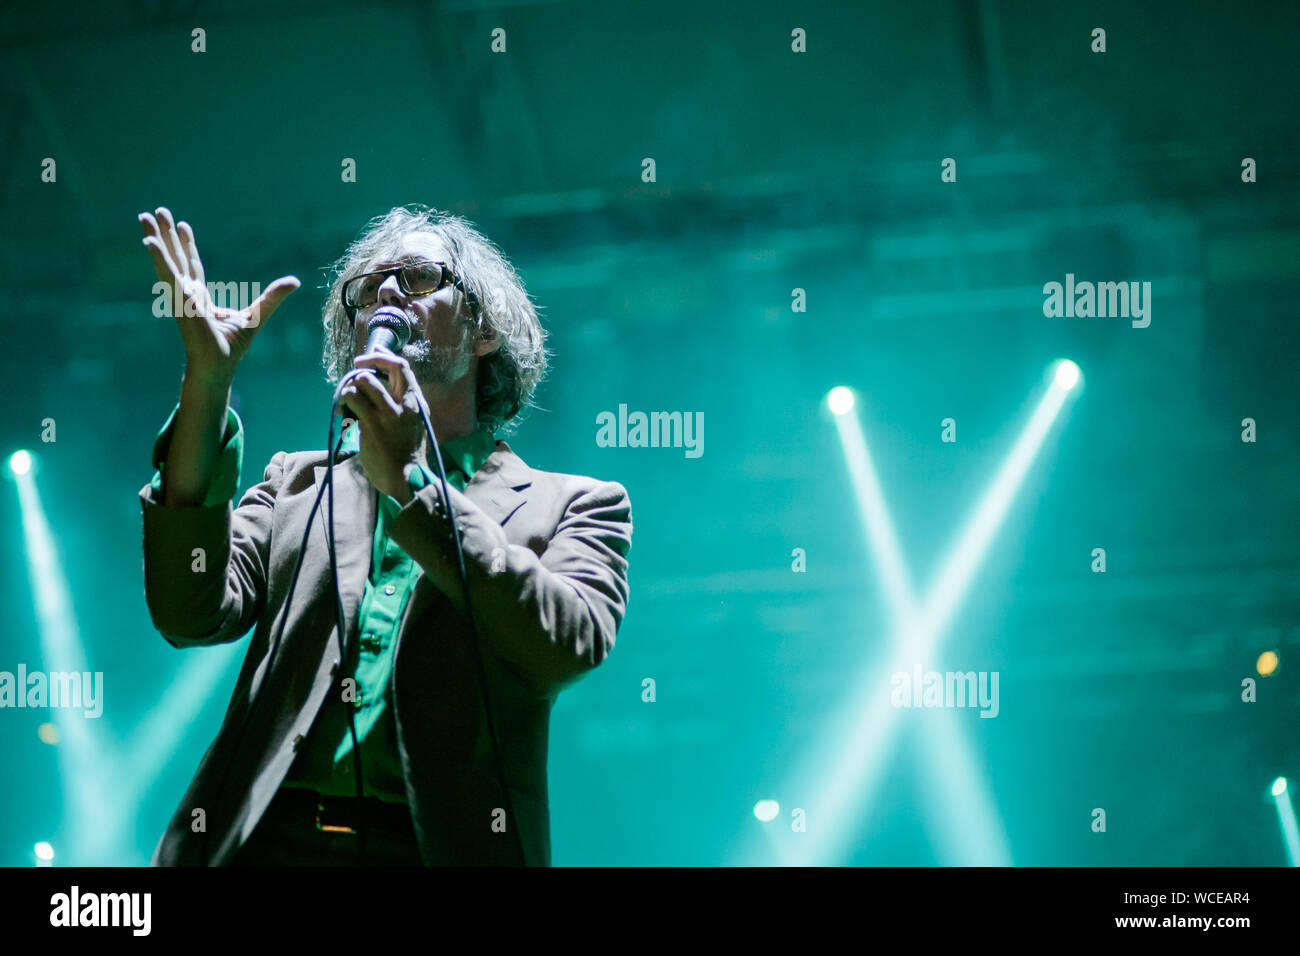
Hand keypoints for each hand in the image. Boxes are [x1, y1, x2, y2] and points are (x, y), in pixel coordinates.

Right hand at [140, 206, 299, 385]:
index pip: (192, 265)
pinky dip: (158, 256)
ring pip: (167, 259)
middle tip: (157, 212)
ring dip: (156, 237)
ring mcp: (180, 294)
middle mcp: (187, 292)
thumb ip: (273, 296)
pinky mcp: (179, 298)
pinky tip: (149, 240)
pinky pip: (167, 273)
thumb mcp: (258, 314)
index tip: (182, 226)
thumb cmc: (233, 345)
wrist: (220, 363)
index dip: (187, 245)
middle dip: (166, 235)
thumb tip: (295, 281)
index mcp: (200, 297)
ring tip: (145, 216)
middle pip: (176, 257)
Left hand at [341, 351, 430, 502]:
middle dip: (369, 362)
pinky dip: (345, 400)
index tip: (374, 353)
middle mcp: (405, 405)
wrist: (405, 477)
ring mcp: (388, 414)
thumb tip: (380, 387)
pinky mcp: (371, 424)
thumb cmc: (407, 453)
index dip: (386, 356)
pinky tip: (343, 410)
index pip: (404, 368)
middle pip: (389, 367)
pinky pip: (353, 399)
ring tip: (349, 396)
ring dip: (353, 385)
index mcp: (417, 403)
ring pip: (365, 381)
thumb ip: (403, 406)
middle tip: (357, 366)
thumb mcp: (414, 425)